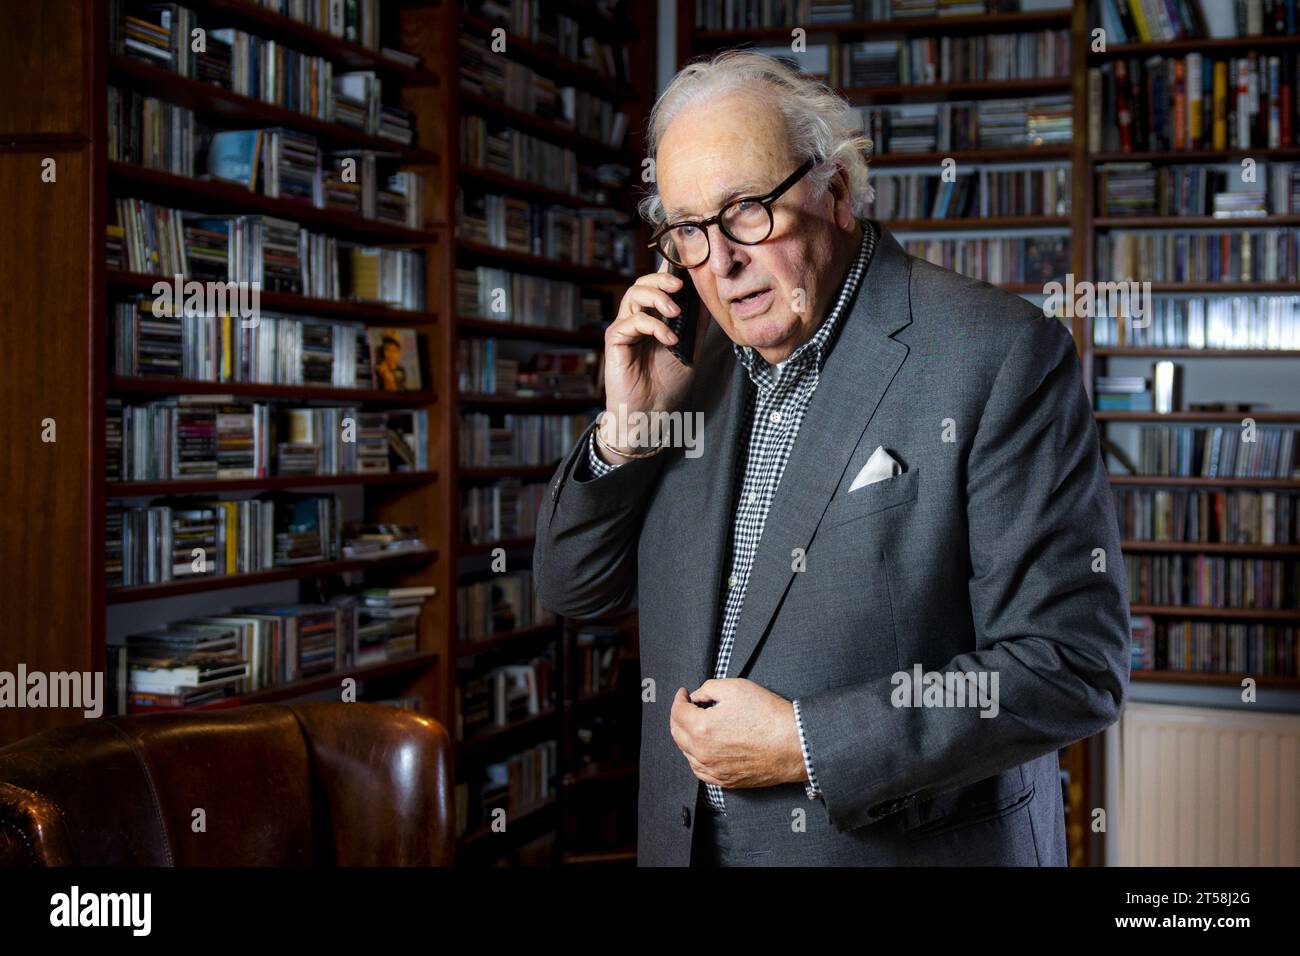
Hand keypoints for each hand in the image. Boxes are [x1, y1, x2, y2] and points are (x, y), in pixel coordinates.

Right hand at [598, 262, 703, 457]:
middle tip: (680, 287)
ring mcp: (624, 329)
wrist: (651, 414)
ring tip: (675, 313)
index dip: (669, 272)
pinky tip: (669, 340)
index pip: (657, 286)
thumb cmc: (667, 385)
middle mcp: (636, 320)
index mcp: (653, 319)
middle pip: (642, 284)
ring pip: (633, 295)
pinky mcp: (615, 341)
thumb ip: (696, 324)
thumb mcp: (691, 349)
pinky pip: (631, 321)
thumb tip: (709, 296)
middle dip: (662, 280)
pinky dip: (653, 326)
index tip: (687, 264)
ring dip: (656, 298)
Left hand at [669, 680, 806, 789]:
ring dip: (686, 736)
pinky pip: (700, 770)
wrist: (794, 744)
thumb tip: (697, 697)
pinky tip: (703, 747)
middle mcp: (703, 753)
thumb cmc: (769, 716)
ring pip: (687, 753)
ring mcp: (714, 770)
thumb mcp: (736, 688)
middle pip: (677, 733)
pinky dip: (696, 756)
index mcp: (702, 728)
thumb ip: (708, 689)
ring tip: (694, 724)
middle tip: (686, 706)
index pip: (678, 712)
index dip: (680, 698)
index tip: (684, 693)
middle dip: (678, 716)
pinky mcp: (726, 781)